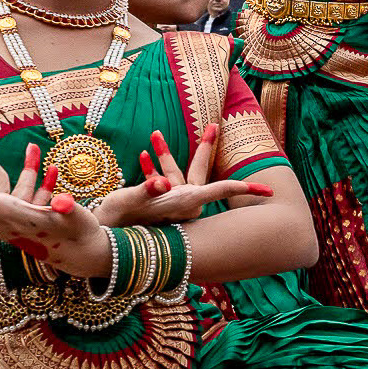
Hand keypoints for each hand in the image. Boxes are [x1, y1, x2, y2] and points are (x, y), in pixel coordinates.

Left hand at [0, 137, 108, 277]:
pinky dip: (39, 182)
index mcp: (6, 213)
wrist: (87, 259)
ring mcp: (14, 218)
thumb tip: (61, 202)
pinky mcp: (25, 218)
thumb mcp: (75, 222)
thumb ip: (66, 210)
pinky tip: (52, 170)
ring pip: (12, 184)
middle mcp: (4, 216)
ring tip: (36, 149)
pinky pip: (27, 194)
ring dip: (27, 168)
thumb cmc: (80, 239)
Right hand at [93, 126, 273, 227]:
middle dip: (205, 149)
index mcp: (183, 203)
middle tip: (215, 125)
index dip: (242, 187)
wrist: (100, 243)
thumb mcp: (128, 202)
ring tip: (155, 133)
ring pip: (175, 172)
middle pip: (199, 172)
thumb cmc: (114, 223)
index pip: (218, 190)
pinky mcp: (155, 203)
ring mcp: (168, 203)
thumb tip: (161, 181)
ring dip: (165, 153)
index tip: (267, 189)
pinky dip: (153, 166)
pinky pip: (159, 180)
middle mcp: (180, 203)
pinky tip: (143, 154)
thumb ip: (146, 190)